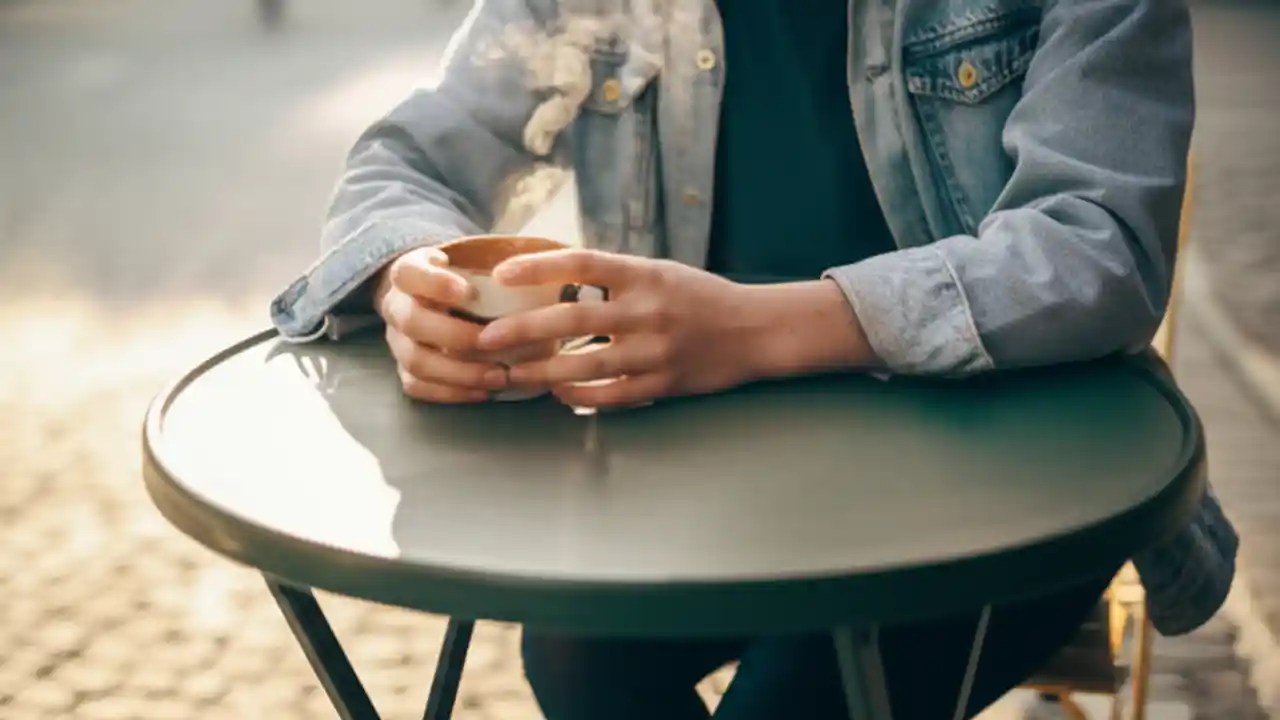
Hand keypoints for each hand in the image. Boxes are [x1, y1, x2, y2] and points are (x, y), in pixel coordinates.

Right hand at [373, 247, 509, 402]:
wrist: (422, 296)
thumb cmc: (455, 278)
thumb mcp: (464, 262)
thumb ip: (487, 270)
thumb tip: (541, 287)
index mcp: (407, 273)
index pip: (410, 274)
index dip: (437, 284)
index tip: (472, 292)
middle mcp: (395, 306)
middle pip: (412, 321)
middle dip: (455, 336)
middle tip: (492, 342)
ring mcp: (396, 340)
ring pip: (415, 361)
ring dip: (459, 373)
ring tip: (498, 377)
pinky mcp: (403, 368)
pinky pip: (417, 386)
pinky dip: (451, 393)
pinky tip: (483, 392)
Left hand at [472, 251, 764, 407]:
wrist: (754, 329)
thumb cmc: (700, 297)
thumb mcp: (658, 272)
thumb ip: (613, 277)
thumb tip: (553, 279)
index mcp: (643, 274)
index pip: (581, 264)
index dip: (538, 267)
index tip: (502, 273)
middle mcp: (647, 310)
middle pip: (573, 319)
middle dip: (523, 331)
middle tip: (486, 339)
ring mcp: (655, 349)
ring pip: (586, 364)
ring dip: (542, 371)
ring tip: (511, 373)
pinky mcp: (664, 382)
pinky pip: (612, 394)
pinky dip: (580, 395)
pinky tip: (557, 393)